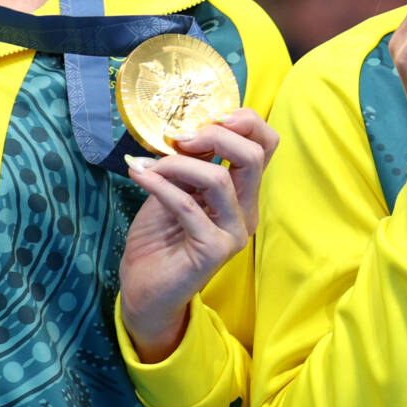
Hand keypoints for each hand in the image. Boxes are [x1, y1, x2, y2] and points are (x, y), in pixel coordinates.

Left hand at [119, 108, 278, 359]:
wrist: (145, 288)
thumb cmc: (159, 238)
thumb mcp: (175, 187)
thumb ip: (188, 161)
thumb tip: (184, 127)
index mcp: (243, 192)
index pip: (265, 145)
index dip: (244, 120)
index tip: (205, 117)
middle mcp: (246, 211)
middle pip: (254, 156)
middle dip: (216, 135)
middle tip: (180, 138)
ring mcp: (234, 232)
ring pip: (219, 180)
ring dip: (178, 163)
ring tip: (151, 166)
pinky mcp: (214, 251)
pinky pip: (189, 206)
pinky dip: (160, 186)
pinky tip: (140, 176)